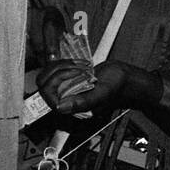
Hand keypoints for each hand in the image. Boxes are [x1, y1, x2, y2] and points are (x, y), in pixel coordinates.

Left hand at [36, 59, 162, 118]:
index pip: (47, 94)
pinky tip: (79, 63)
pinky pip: (54, 68)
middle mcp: (64, 100)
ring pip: (47, 73)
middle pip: (44, 82)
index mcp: (71, 108)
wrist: (125, 78)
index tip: (76, 73)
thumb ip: (83, 102)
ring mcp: (64, 88)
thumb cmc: (117, 87)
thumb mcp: (102, 93)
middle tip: (79, 68)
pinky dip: (65, 61)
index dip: (57, 80)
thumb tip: (59, 107)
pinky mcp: (65, 78)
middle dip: (61, 70)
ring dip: (64, 64)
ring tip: (82, 65)